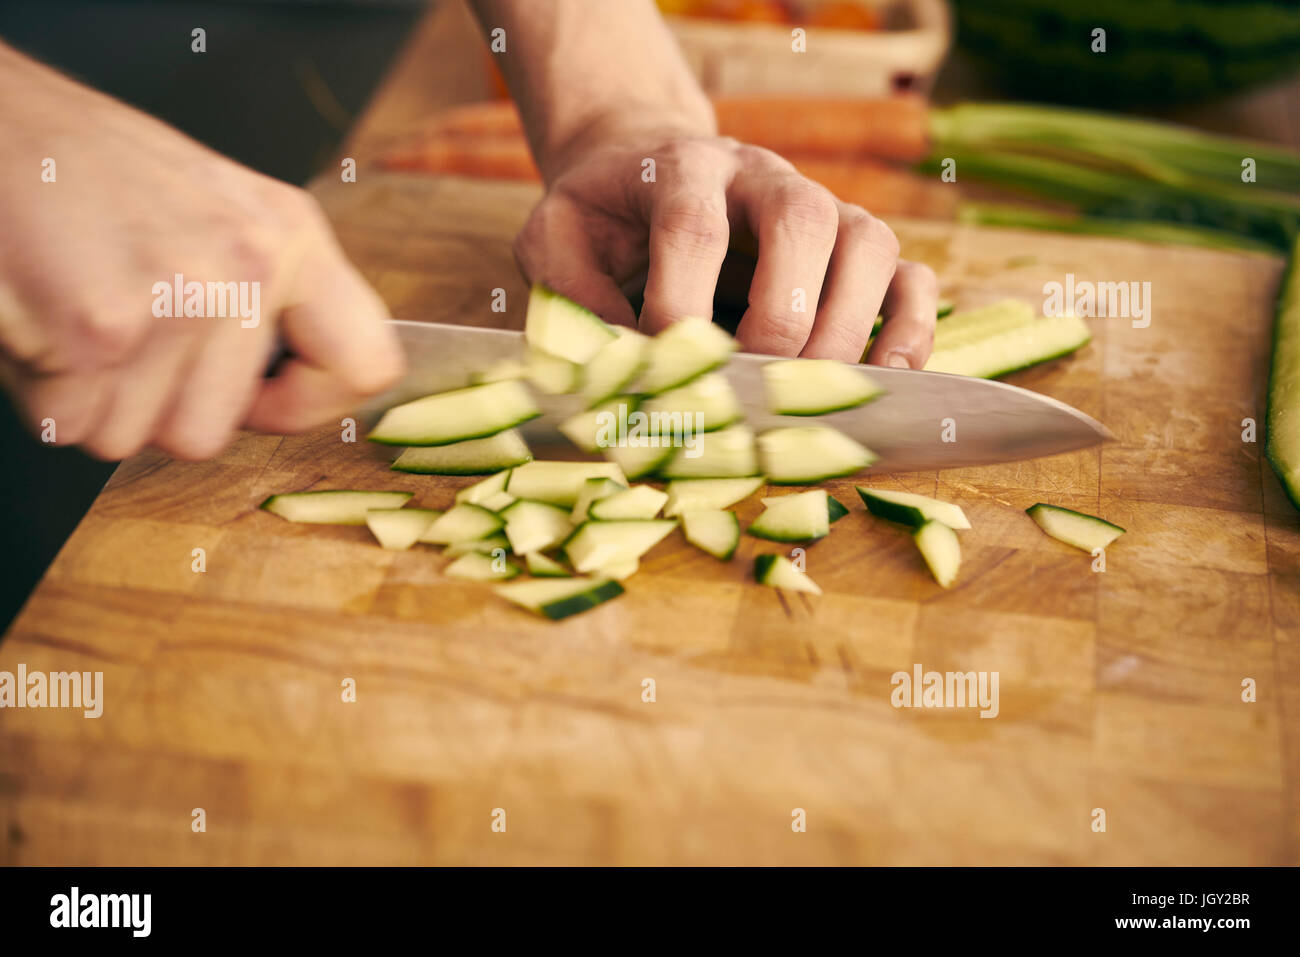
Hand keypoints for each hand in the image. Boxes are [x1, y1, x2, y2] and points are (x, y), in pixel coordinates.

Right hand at [0, 44, 403, 460]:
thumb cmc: (89, 170)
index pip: (368, 365)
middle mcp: (247, 267)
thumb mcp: (217, 210)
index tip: (266, 401)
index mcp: (288, 237)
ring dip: (90, 397)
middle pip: (211, 435)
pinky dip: (42, 391)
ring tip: (74, 308)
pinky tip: (41, 317)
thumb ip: (268, 298)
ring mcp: (179, 300)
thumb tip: (294, 391)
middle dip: (148, 403)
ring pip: (135, 438)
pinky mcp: (103, 330)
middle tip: (114, 323)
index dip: (311, 406)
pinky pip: (74, 424)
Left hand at [512, 130, 937, 365]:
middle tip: (748, 385)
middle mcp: (763, 177)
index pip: (694, 226)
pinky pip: (912, 278)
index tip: (661, 369)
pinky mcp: (856, 250)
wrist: (648, 170)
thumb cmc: (603, 219)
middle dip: (778, 315)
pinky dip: (910, 331)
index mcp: (682, 168)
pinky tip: (881, 381)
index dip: (680, 302)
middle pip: (802, 219)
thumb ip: (570, 297)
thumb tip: (620, 374)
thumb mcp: (556, 242)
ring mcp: (823, 207)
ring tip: (810, 394)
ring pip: (868, 244)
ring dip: (848, 329)